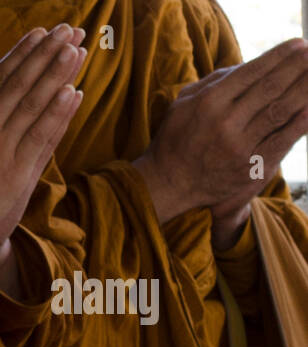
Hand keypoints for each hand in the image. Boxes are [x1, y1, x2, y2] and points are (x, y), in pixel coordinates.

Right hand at [0, 25, 83, 259]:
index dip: (22, 53)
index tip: (40, 34)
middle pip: (20, 84)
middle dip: (45, 55)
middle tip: (68, 31)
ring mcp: (2, 151)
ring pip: (34, 105)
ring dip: (57, 75)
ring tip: (76, 50)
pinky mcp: (16, 174)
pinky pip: (41, 138)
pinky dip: (58, 114)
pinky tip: (72, 92)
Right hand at [135, 38, 307, 233]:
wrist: (167, 185)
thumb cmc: (175, 140)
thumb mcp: (182, 105)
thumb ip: (213, 83)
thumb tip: (247, 67)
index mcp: (208, 103)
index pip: (251, 73)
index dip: (278, 57)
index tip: (298, 45)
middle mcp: (225, 122)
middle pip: (270, 88)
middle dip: (296, 68)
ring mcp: (239, 146)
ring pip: (280, 111)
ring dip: (304, 90)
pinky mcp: (248, 168)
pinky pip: (281, 141)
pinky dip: (300, 124)